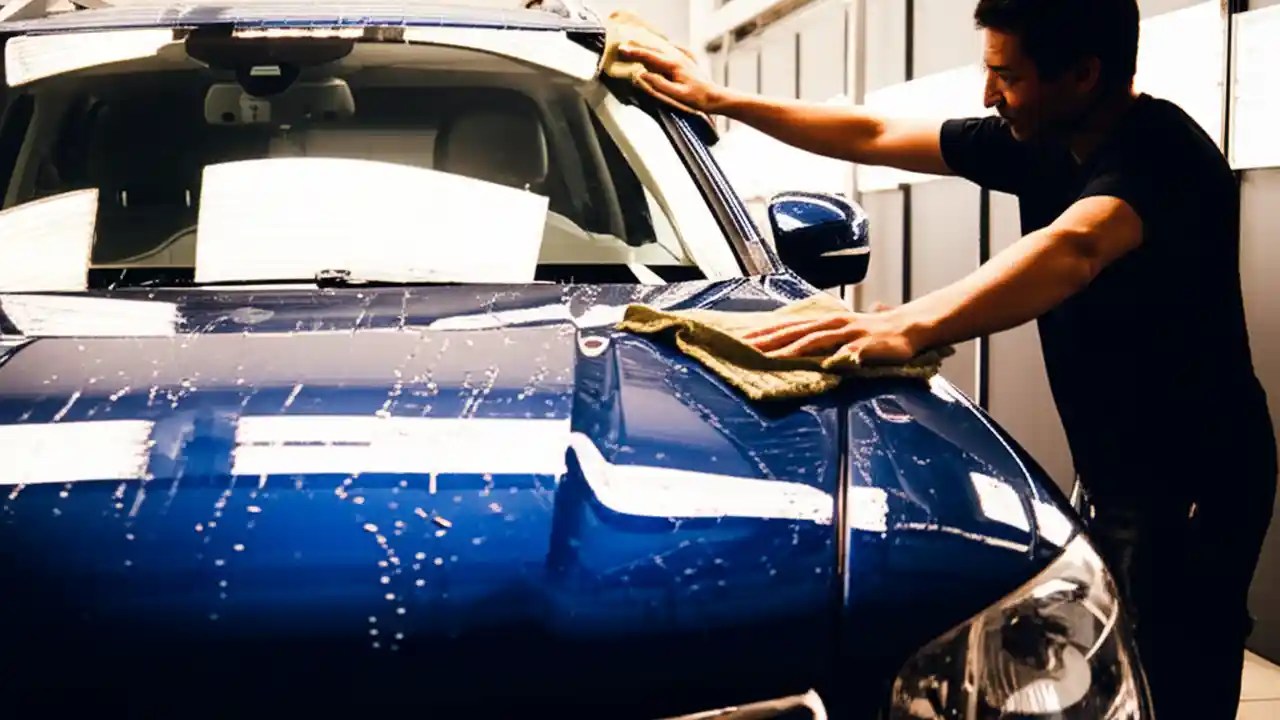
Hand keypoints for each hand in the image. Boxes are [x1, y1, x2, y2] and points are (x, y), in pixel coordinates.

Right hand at [617, 41, 723, 113]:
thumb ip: (659, 84)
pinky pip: (671, 49)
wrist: (713, 96)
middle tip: (622, 47)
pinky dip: (662, 46)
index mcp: (673, 65)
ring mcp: (682, 57)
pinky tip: (659, 45)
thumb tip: (643, 74)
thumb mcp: (676, 94)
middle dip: (638, 48)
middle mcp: (677, 57)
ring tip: (635, 45)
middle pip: (653, 49)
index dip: (634, 52)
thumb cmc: (696, 98)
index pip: (649, 56)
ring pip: (661, 47)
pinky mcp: (686, 59)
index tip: (621, 49)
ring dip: (648, 46)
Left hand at [742, 306, 920, 365]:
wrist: (907, 327)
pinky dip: (838, 358)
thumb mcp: (841, 331)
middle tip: (747, 348)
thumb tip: (793, 342)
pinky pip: (851, 353)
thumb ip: (820, 337)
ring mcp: (849, 334)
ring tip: (775, 357)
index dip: (767, 332)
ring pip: (818, 340)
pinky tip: (827, 365)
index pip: (790, 325)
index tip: (744, 339)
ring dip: (795, 348)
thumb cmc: (873, 332)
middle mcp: (834, 324)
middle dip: (771, 339)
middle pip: (797, 331)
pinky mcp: (867, 346)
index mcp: (826, 322)